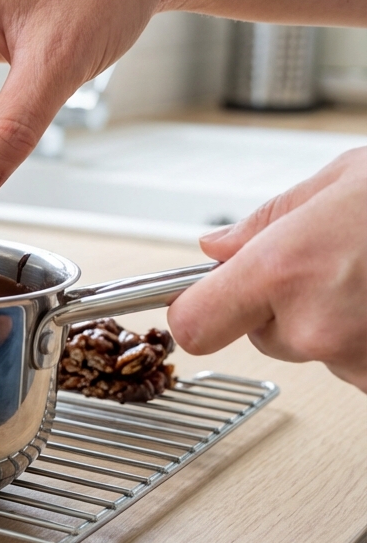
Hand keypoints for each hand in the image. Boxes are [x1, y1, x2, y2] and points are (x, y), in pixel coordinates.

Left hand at [167, 148, 366, 391]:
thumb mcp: (344, 180)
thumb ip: (269, 219)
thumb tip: (219, 247)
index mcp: (283, 269)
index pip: (193, 323)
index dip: (195, 312)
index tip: (199, 301)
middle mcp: (313, 325)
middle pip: (260, 334)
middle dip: (284, 307)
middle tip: (332, 267)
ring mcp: (354, 360)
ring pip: (314, 348)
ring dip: (336, 322)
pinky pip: (355, 362)